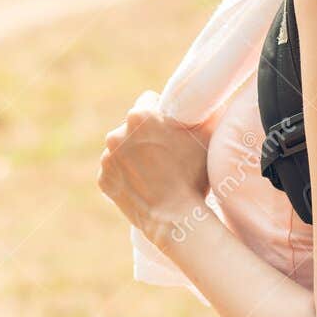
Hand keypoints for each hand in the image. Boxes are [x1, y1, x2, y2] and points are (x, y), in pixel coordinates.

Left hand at [97, 90, 210, 248]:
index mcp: (139, 116)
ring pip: (122, 148)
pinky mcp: (103, 179)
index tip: (169, 127)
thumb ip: (207, 111)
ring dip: (134, 154)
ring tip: (155, 171)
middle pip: (132, 126)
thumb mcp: (207, 136)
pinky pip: (115, 170)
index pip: (148, 101)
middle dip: (145, 135)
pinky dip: (125, 175)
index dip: (161, 113)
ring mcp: (107, 158)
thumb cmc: (194, 175)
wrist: (176, 218)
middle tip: (165, 153)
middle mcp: (116, 133)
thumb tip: (212, 98)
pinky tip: (143, 184)